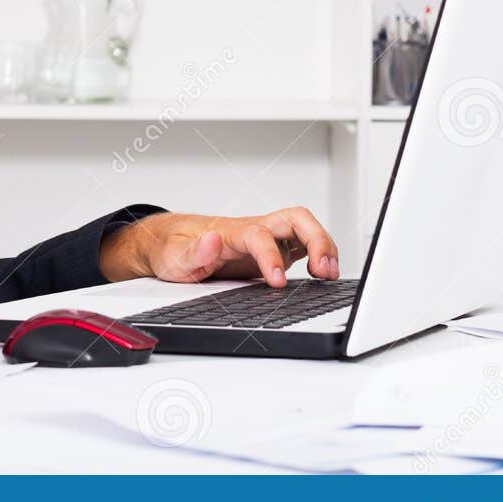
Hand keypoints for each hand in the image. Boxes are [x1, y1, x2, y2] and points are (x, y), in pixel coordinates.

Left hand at [98, 208, 338, 286]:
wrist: (172, 243)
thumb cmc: (174, 249)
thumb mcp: (173, 257)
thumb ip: (192, 252)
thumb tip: (211, 240)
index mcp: (230, 232)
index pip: (259, 236)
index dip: (271, 257)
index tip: (278, 282)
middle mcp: (253, 230)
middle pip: (294, 219)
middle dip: (316, 240)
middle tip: (324, 271)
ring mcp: (266, 238)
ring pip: (304, 229)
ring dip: (324, 246)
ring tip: (330, 274)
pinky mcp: (272, 250)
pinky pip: (302, 245)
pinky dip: (319, 255)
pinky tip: (324, 274)